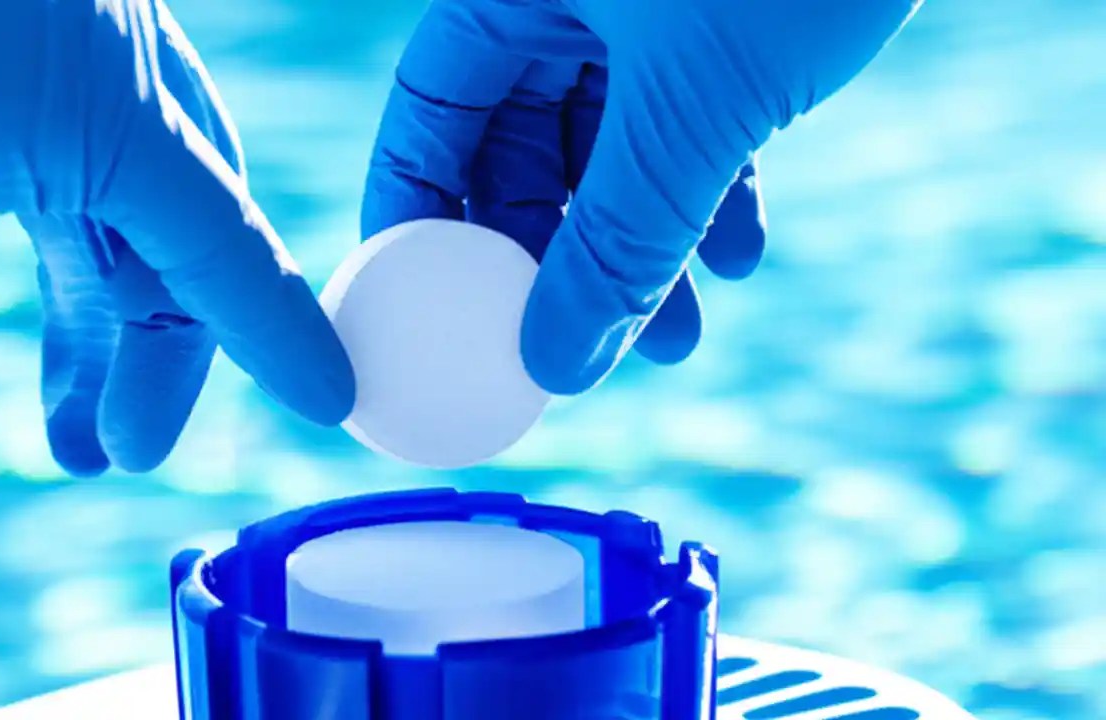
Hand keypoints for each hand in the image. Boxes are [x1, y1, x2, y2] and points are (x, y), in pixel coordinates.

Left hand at [0, 0, 354, 474]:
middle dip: (156, 363)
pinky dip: (62, 322)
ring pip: (107, 258)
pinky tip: (62, 378)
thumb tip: (328, 387)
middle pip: (173, 253)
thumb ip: (223, 254)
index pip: (231, 227)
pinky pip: (50, 240)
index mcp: (159, 71)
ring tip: (80, 451)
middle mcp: (112, 89)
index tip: (310, 410)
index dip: (264, 326)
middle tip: (126, 452)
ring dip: (100, 362)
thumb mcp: (108, 136)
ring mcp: (34, 114)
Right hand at [363, 0, 919, 393]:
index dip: (421, 220)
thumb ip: (618, 241)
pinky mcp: (718, 23)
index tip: (434, 315)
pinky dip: (710, 194)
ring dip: (644, 246)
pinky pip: (691, 124)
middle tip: (579, 349)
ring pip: (615, 150)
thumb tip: (556, 365)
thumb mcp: (693, 110)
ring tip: (678, 338)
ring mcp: (642, 9)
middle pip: (525, 151)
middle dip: (560, 258)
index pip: (431, 117)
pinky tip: (739, 259)